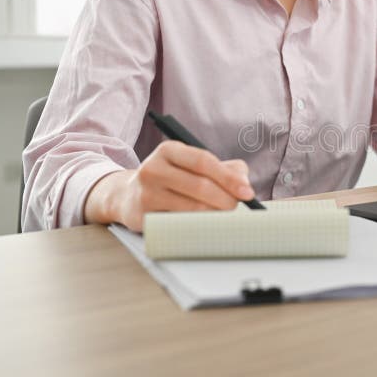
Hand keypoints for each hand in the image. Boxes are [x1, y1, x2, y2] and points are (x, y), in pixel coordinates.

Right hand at [84, 141, 256, 231]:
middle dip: (226, 200)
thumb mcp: (195, 165)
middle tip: (237, 208)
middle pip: (199, 186)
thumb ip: (226, 169)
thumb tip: (244, 184)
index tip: (247, 193)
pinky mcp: (143, 217)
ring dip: (215, 215)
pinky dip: (198, 226)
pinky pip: (180, 224)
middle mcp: (153, 169)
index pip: (203, 161)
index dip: (228, 178)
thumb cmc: (174, 179)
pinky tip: (206, 225)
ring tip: (224, 216)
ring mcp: (146, 194)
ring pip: (191, 208)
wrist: (129, 195)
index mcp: (168, 150)